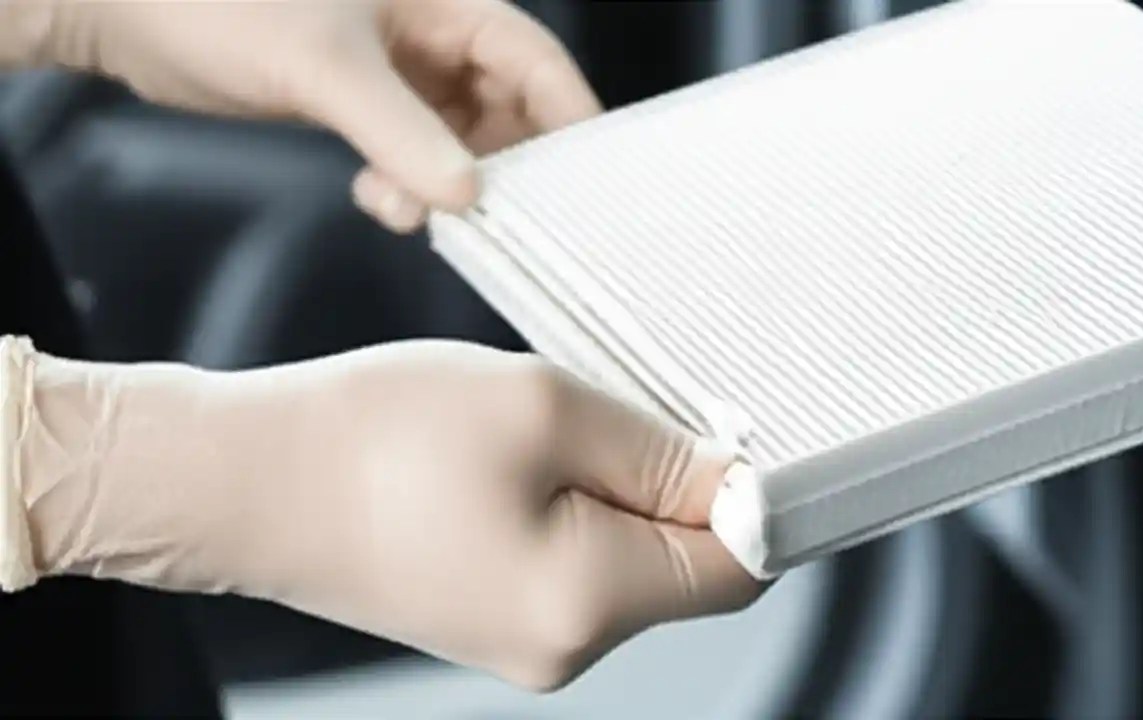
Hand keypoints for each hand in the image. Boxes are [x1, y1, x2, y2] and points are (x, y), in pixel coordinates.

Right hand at [18, 340, 758, 689]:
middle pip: (685, 568)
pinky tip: (528, 455)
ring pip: (630, 560)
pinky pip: (577, 563)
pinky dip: (580, 505)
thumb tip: (734, 477)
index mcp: (588, 602)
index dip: (764, 496)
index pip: (737, 566)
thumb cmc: (379, 437)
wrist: (247, 478)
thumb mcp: (544, 405)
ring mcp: (526, 642)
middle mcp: (565, 646)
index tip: (758, 431)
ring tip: (555, 424)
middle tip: (630, 403)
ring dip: (624, 486)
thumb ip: (658, 449)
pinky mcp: (494, 618)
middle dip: (682, 482)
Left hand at [39, 0, 601, 230]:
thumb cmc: (219, 1)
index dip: (566, 118)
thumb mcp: (323, 67)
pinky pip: (414, 155)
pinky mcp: (361, 104)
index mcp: (444, 2)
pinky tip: (377, 198)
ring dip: (448, 185)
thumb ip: (399, 131)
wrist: (124, 7)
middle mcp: (430, 35)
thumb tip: (467, 195)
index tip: (582, 183)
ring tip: (412, 209)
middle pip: (509, 107)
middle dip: (504, 166)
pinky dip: (408, 186)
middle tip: (494, 217)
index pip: (534, 60)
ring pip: (460, 140)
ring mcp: (398, 71)